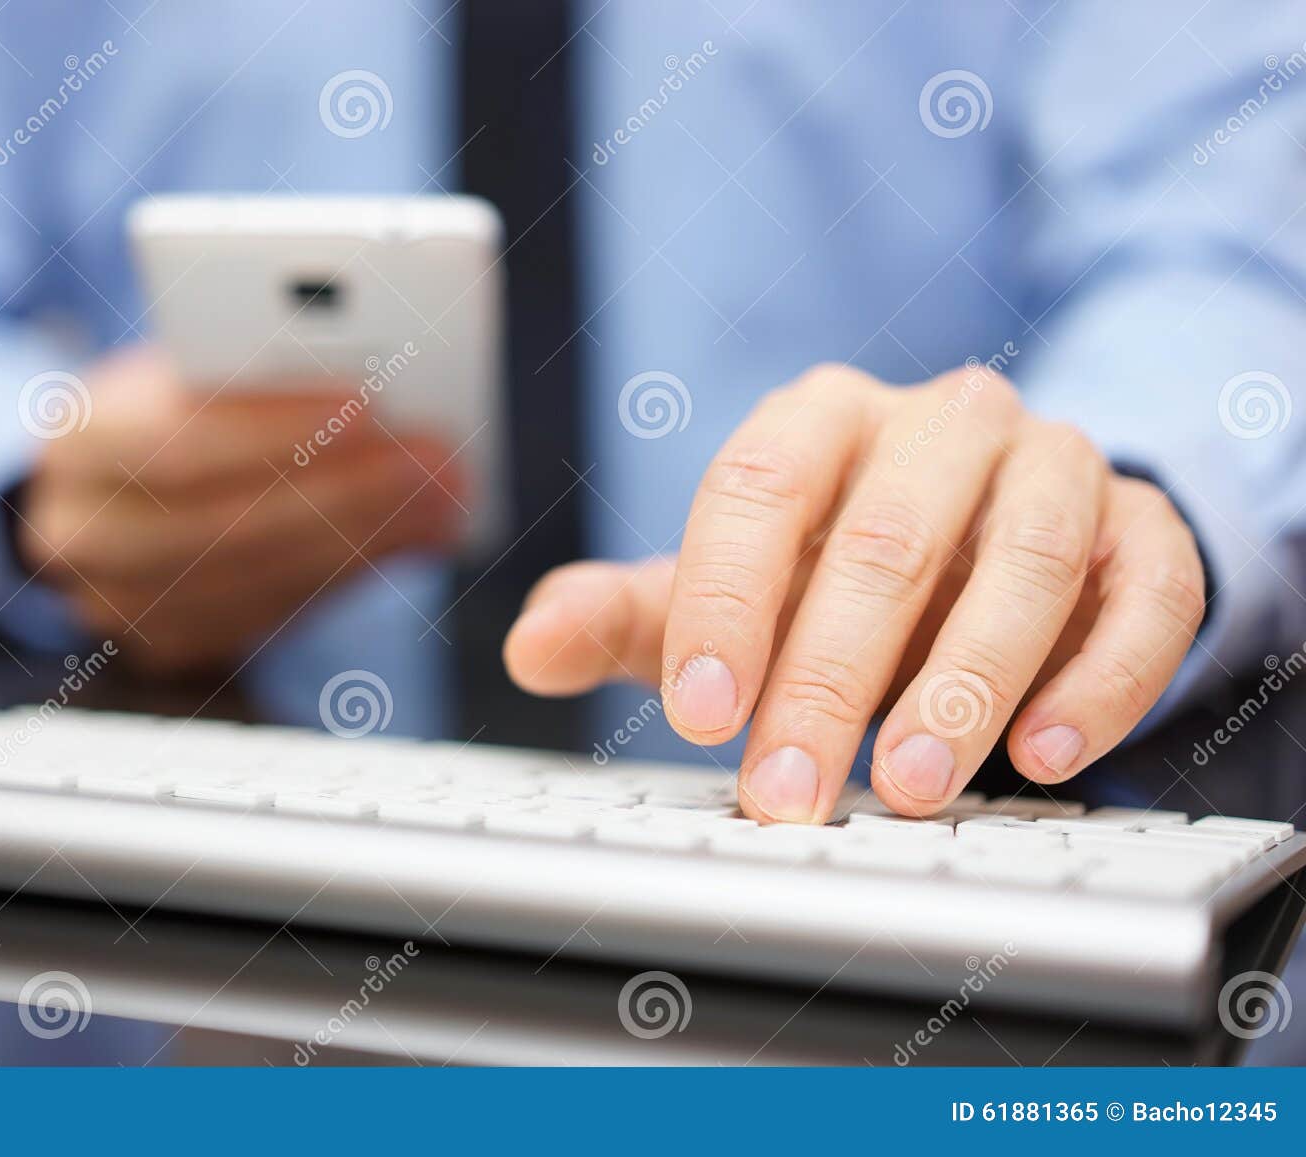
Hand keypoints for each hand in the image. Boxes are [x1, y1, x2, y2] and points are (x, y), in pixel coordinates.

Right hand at [16, 345, 463, 673]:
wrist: (99, 496)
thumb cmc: (166, 410)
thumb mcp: (187, 372)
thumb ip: (256, 381)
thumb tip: (388, 394)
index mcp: (77, 439)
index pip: (176, 436)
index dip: (275, 424)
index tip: (368, 400)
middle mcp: (80, 533)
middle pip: (228, 523)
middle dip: (347, 491)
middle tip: (438, 462)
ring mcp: (119, 604)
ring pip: (259, 579)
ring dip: (365, 537)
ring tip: (442, 500)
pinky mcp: (168, 646)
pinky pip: (273, 613)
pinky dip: (347, 572)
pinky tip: (406, 537)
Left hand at [503, 363, 1205, 821]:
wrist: (985, 543)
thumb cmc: (829, 573)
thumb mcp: (725, 591)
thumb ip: (629, 617)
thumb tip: (531, 648)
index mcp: (820, 419)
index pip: (760, 488)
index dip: (725, 601)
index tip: (699, 713)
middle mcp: (939, 422)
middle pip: (885, 538)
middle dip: (830, 677)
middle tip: (787, 791)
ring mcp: (1051, 465)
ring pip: (1022, 557)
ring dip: (963, 681)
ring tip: (908, 784)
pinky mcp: (1140, 529)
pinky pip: (1144, 590)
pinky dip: (1102, 674)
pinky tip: (1047, 754)